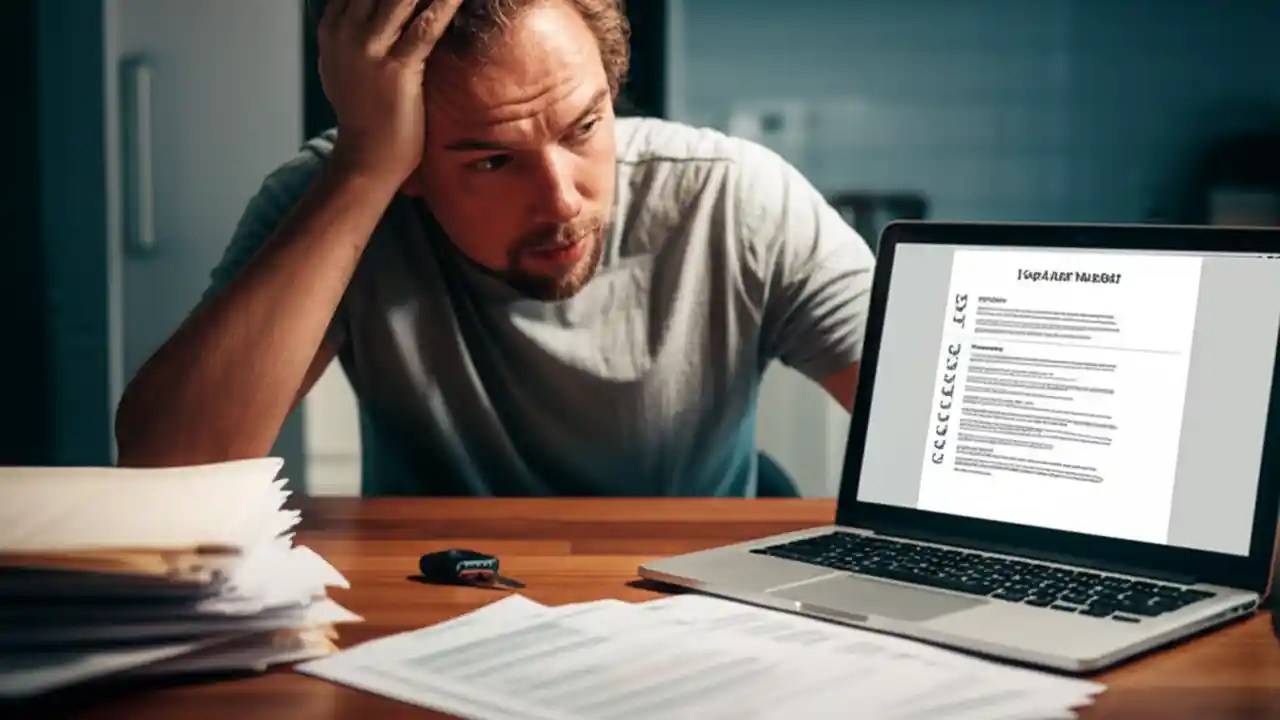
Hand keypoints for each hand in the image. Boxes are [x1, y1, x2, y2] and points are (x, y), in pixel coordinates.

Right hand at [317, 0, 461, 184]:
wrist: (367, 157)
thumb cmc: (364, 113)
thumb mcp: (342, 65)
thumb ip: (349, 33)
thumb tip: (362, 12)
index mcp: (332, 28)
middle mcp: (346, 32)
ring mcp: (368, 50)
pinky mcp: (396, 70)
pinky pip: (425, 27)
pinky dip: (444, 6)